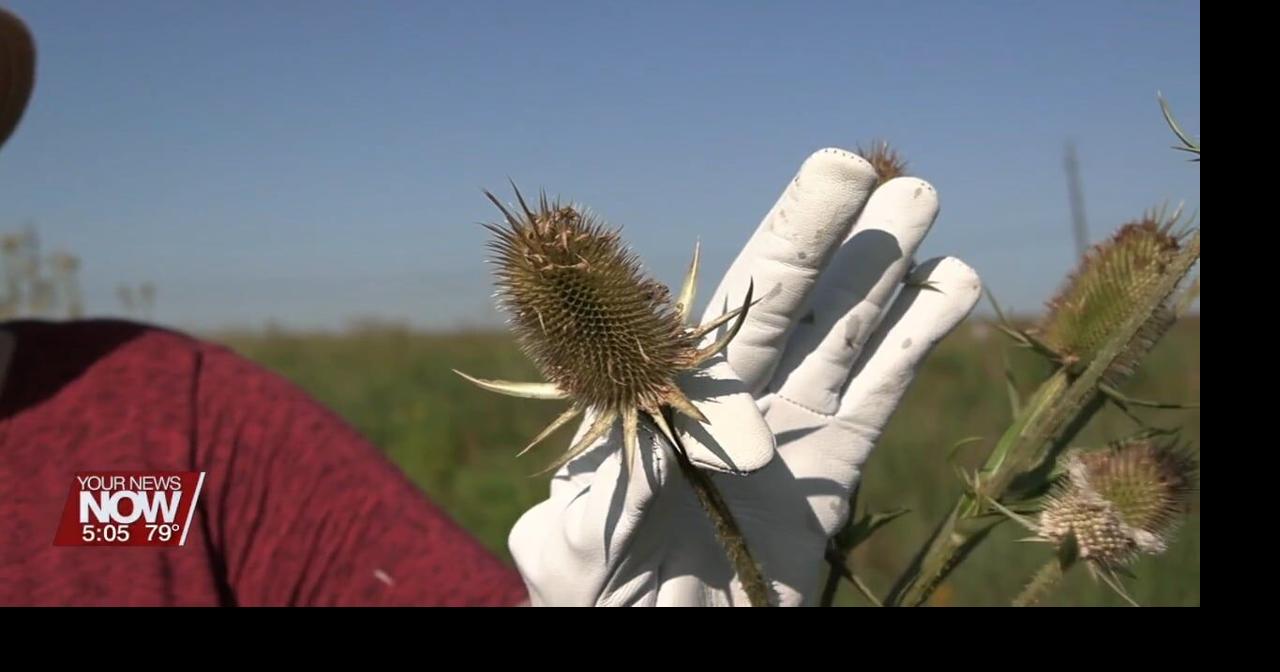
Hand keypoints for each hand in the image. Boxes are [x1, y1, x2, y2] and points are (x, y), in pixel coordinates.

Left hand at [507, 147, 981, 605]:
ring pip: (840, 338)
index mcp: (658, 402)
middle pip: (784, 305)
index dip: (753, 252)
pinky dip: (913, 345)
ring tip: (918, 200)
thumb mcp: (569, 549)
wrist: (661, 650)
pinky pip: (878, 400)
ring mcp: (783, 435)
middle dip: (827, 239)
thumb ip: (602, 491)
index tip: (787, 199)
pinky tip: (949, 288)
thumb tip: (656, 442)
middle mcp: (726, 404)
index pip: (710, 310)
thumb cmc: (598, 608)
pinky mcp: (832, 477)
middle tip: (876, 173)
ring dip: (880, 275)